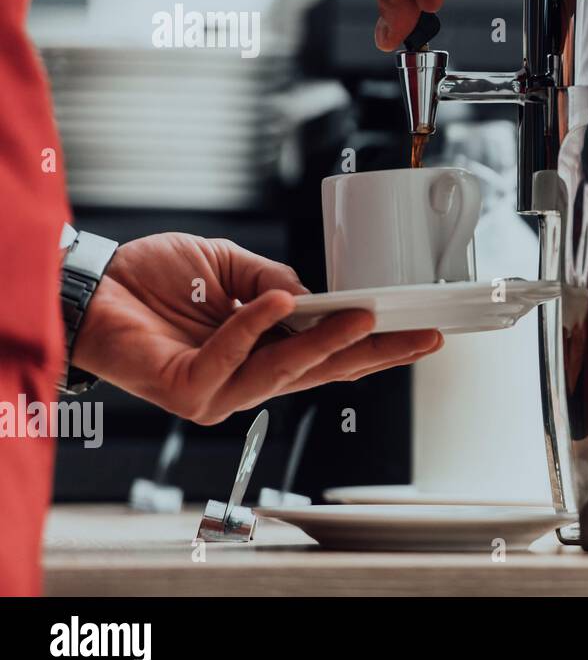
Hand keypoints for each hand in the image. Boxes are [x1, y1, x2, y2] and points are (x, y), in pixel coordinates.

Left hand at [71, 233, 442, 424]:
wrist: (92, 284)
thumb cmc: (154, 279)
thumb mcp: (230, 266)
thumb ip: (273, 282)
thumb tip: (313, 295)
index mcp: (265, 353)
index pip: (331, 355)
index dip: (377, 345)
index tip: (421, 329)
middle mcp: (248, 380)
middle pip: (326, 372)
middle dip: (378, 354)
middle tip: (422, 336)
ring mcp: (221, 392)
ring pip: (287, 370)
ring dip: (327, 341)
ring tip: (364, 314)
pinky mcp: (189, 392)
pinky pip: (232, 357)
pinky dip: (256, 327)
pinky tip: (279, 301)